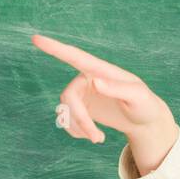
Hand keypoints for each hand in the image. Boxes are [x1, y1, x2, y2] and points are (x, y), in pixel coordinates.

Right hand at [31, 34, 178, 170]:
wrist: (143, 120)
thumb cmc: (144, 105)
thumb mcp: (137, 97)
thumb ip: (117, 88)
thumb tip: (94, 81)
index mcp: (99, 69)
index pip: (74, 56)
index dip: (54, 48)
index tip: (35, 38)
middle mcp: (87, 78)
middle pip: (68, 97)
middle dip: (79, 120)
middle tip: (96, 138)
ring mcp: (82, 93)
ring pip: (65, 110)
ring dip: (78, 128)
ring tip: (98, 139)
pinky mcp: (80, 108)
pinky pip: (67, 120)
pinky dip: (77, 132)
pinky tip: (94, 136)